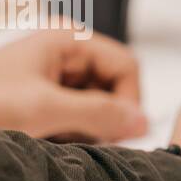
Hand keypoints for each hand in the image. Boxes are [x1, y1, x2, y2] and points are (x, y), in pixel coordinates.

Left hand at [0, 30, 146, 141]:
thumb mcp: (45, 108)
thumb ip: (99, 113)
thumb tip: (140, 121)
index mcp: (68, 40)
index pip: (125, 65)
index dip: (129, 99)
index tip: (123, 131)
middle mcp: (64, 54)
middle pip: (112, 85)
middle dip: (106, 116)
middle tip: (93, 141)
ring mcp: (52, 76)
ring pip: (95, 103)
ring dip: (87, 126)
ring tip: (62, 139)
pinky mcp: (41, 98)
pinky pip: (74, 115)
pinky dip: (71, 131)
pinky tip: (51, 140)